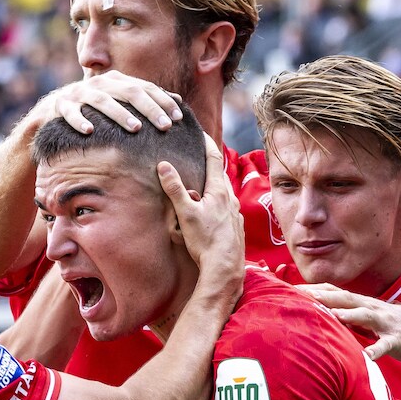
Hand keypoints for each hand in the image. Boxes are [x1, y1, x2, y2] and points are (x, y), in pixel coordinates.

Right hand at [37, 70, 182, 133]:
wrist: (56, 109)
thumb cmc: (97, 108)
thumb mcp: (121, 99)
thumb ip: (146, 99)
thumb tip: (178, 100)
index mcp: (116, 81)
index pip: (144, 88)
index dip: (162, 101)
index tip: (178, 117)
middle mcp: (100, 84)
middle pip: (128, 92)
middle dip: (149, 108)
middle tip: (165, 126)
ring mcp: (80, 94)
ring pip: (102, 102)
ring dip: (120, 114)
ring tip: (136, 128)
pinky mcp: (62, 106)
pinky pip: (71, 113)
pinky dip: (79, 121)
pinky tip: (90, 131)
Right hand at [158, 134, 244, 297]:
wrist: (225, 267)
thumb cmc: (206, 240)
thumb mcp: (186, 213)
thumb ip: (175, 189)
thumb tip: (164, 165)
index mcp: (219, 190)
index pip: (214, 158)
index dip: (206, 143)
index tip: (200, 132)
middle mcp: (230, 198)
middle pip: (219, 175)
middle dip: (208, 166)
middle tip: (196, 158)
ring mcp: (235, 212)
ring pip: (223, 193)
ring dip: (212, 187)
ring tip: (199, 186)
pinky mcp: (235, 226)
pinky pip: (225, 208)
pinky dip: (216, 203)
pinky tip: (209, 212)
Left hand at [299, 283, 400, 360]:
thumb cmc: (390, 323)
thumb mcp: (365, 316)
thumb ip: (344, 314)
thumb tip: (317, 315)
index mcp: (360, 303)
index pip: (333, 293)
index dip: (312, 290)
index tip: (288, 289)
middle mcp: (370, 308)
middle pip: (344, 299)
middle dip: (323, 296)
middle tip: (301, 296)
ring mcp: (385, 323)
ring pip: (365, 315)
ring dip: (349, 315)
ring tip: (332, 316)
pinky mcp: (398, 340)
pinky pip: (386, 345)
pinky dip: (377, 350)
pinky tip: (368, 357)